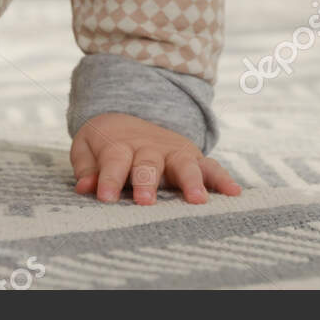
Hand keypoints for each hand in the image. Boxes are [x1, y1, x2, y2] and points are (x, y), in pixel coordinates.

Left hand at [70, 112, 240, 204]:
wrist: (125, 117)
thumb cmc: (104, 144)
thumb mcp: (86, 150)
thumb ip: (86, 169)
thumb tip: (85, 187)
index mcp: (119, 145)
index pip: (114, 160)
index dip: (108, 178)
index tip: (105, 197)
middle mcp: (148, 147)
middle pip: (148, 163)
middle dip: (147, 182)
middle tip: (145, 202)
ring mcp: (173, 152)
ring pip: (183, 164)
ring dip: (190, 181)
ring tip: (197, 200)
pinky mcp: (193, 157)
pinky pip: (210, 167)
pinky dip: (223, 179)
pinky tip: (235, 193)